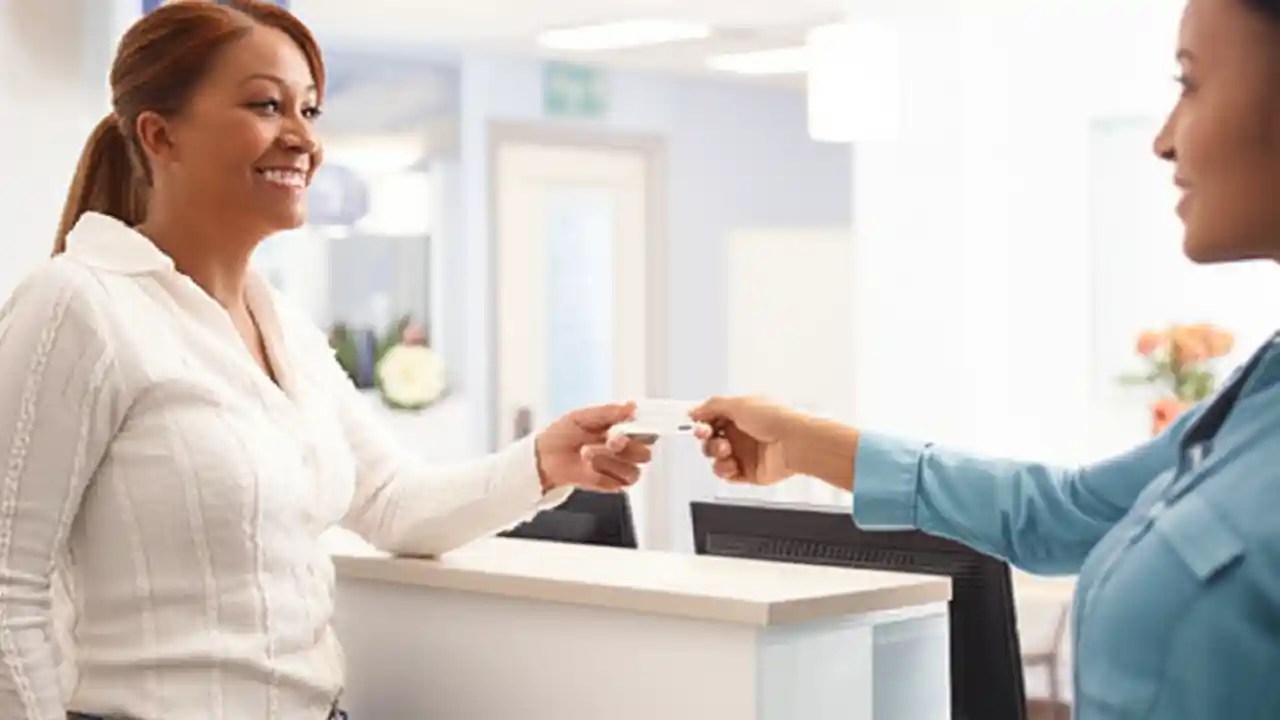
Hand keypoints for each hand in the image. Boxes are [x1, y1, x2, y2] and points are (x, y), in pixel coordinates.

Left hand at [535, 402, 653, 492]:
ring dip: (609, 461)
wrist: (544, 457)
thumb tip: (632, 406)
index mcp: (623, 430)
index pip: (647, 432)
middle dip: (628, 447)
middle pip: (645, 454)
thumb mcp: (583, 417)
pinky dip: (601, 473)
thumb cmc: (563, 434)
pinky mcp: (610, 485)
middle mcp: (626, 451)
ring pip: (633, 471)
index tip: (632, 427)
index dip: (645, 431)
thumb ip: (608, 413)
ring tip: (587, 452)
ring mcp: (619, 469)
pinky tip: (587, 466)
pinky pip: (618, 483)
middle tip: (611, 439)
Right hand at [689, 397, 805, 484]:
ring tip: (727, 452)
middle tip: (714, 439)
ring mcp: (745, 453)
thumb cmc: (775, 420)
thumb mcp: (738, 404)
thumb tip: (694, 411)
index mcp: (740, 414)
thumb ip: (712, 406)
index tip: (700, 426)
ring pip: (716, 459)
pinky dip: (725, 470)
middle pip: (710, 440)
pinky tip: (732, 465)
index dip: (702, 424)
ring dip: (716, 456)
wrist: (794, 443)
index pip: (712, 420)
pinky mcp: (748, 471)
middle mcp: (741, 434)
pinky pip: (727, 474)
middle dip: (708, 441)